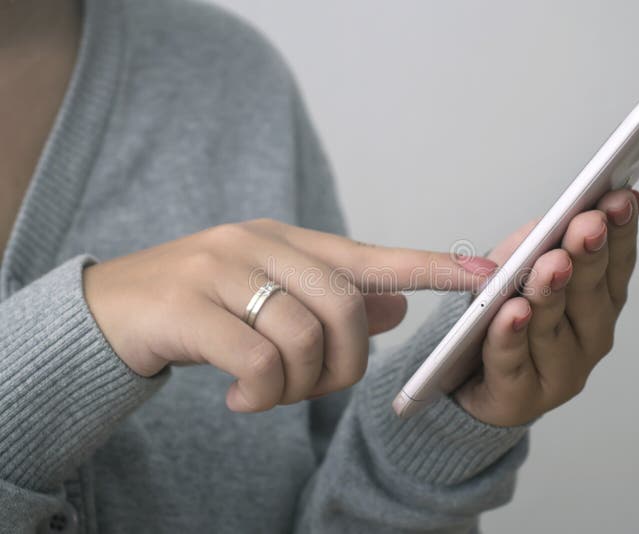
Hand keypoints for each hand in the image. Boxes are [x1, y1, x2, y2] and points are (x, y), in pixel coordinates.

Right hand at [84, 219, 494, 411]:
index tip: (486, 275)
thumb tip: (397, 306)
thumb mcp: (271, 297)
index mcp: (287, 243)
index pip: (371, 255)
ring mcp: (221, 271)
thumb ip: (333, 299)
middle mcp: (260, 247)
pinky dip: (260, 396)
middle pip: (344, 309)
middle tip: (312, 386)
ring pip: (304, 338)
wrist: (111, 309)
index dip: (431, 267)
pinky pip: (257, 362)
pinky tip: (240, 402)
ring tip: (268, 395)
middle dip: (343, 365)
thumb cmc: (203, 308)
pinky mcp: (187, 306)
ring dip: (297, 386)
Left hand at [455, 189, 638, 426]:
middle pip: (589, 294)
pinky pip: (512, 361)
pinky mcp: (521, 398)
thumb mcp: (513, 269)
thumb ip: (534, 244)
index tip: (618, 199)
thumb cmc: (497, 316)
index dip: (620, 232)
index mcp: (598, 302)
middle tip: (587, 225)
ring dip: (551, 293)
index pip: (616, 263)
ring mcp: (560, 372)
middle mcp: (588, 338)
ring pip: (552, 328)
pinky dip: (511, 335)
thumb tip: (552, 219)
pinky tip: (513, 312)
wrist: (460, 377)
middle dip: (587, 257)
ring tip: (550, 264)